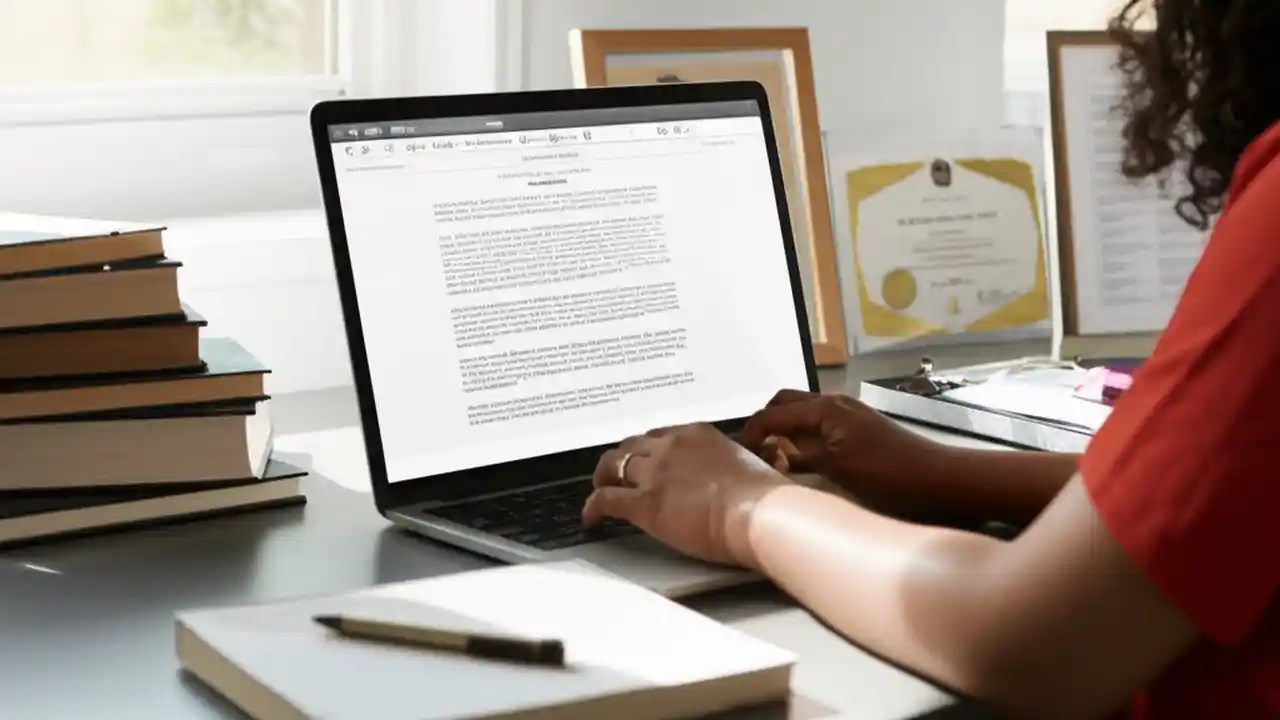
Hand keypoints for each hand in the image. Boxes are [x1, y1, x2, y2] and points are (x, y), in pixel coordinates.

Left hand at [582, 424, 790, 568]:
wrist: (761, 513)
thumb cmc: (766, 496)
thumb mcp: (750, 464)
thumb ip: (735, 464)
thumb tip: (746, 471)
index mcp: (697, 434)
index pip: (660, 436)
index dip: (648, 450)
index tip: (646, 459)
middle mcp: (671, 446)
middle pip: (632, 446)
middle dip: (621, 459)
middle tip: (616, 472)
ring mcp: (655, 473)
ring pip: (613, 466)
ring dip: (603, 478)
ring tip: (599, 489)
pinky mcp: (645, 503)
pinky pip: (606, 500)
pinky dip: (593, 508)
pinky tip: (590, 518)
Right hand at [740, 390, 944, 508]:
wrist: (937, 480)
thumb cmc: (887, 475)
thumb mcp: (835, 468)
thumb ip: (800, 455)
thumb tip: (774, 451)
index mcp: (824, 409)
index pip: (772, 413)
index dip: (751, 432)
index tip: (738, 456)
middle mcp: (834, 404)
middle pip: (785, 404)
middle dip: (764, 424)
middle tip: (754, 455)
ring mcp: (848, 416)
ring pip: (802, 416)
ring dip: (784, 433)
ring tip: (772, 462)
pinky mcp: (858, 431)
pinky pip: (819, 429)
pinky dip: (803, 442)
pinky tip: (799, 466)